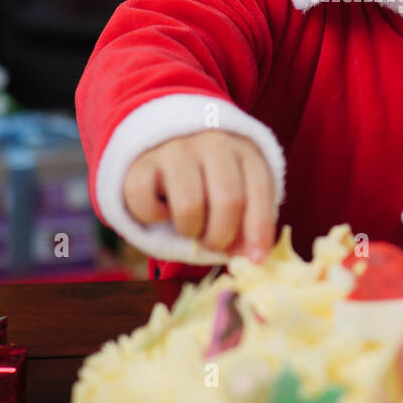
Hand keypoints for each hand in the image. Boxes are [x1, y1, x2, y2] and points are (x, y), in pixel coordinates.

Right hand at [123, 131, 276, 260]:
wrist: (165, 143)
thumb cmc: (209, 179)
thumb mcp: (237, 193)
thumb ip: (247, 224)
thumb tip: (250, 259)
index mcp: (245, 151)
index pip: (260, 191)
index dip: (260, 230)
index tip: (256, 259)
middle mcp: (213, 144)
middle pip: (228, 201)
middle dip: (221, 236)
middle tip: (212, 242)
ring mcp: (176, 150)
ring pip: (189, 206)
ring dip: (189, 229)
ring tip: (189, 224)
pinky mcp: (142, 163)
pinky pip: (148, 205)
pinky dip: (153, 218)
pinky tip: (161, 208)